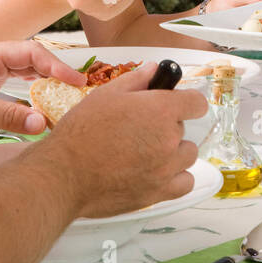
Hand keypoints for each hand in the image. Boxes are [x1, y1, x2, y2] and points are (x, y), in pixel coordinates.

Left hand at [0, 40, 88, 139]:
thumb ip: (9, 115)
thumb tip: (41, 123)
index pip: (30, 53)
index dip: (56, 65)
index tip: (74, 80)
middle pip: (30, 61)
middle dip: (54, 73)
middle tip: (76, 88)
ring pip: (23, 75)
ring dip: (43, 84)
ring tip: (63, 96)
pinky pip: (12, 90)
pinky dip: (28, 97)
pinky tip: (39, 105)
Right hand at [44, 63, 208, 218]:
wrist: (64, 174)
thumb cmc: (80, 134)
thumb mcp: (106, 95)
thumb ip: (136, 80)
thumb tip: (153, 70)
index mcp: (160, 110)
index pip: (197, 103)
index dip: (187, 102)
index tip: (180, 105)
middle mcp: (168, 139)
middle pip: (185, 130)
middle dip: (167, 127)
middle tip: (140, 130)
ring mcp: (165, 169)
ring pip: (187, 156)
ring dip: (173, 152)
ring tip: (146, 152)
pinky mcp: (158, 193)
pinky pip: (185, 183)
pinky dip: (176, 178)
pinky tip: (157, 172)